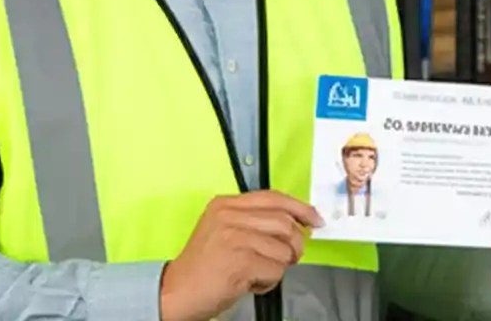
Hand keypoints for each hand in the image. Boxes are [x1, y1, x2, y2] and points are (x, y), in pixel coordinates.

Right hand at [159, 190, 324, 320]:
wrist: (176, 293)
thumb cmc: (203, 268)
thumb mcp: (223, 232)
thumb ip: (253, 221)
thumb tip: (295, 224)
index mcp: (225, 204)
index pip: (273, 197)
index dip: (300, 208)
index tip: (315, 219)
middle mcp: (229, 216)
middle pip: (284, 222)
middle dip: (295, 244)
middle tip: (290, 258)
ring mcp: (234, 237)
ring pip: (283, 248)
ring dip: (278, 267)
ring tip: (258, 273)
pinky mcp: (240, 261)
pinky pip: (276, 269)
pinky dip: (269, 281)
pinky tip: (251, 283)